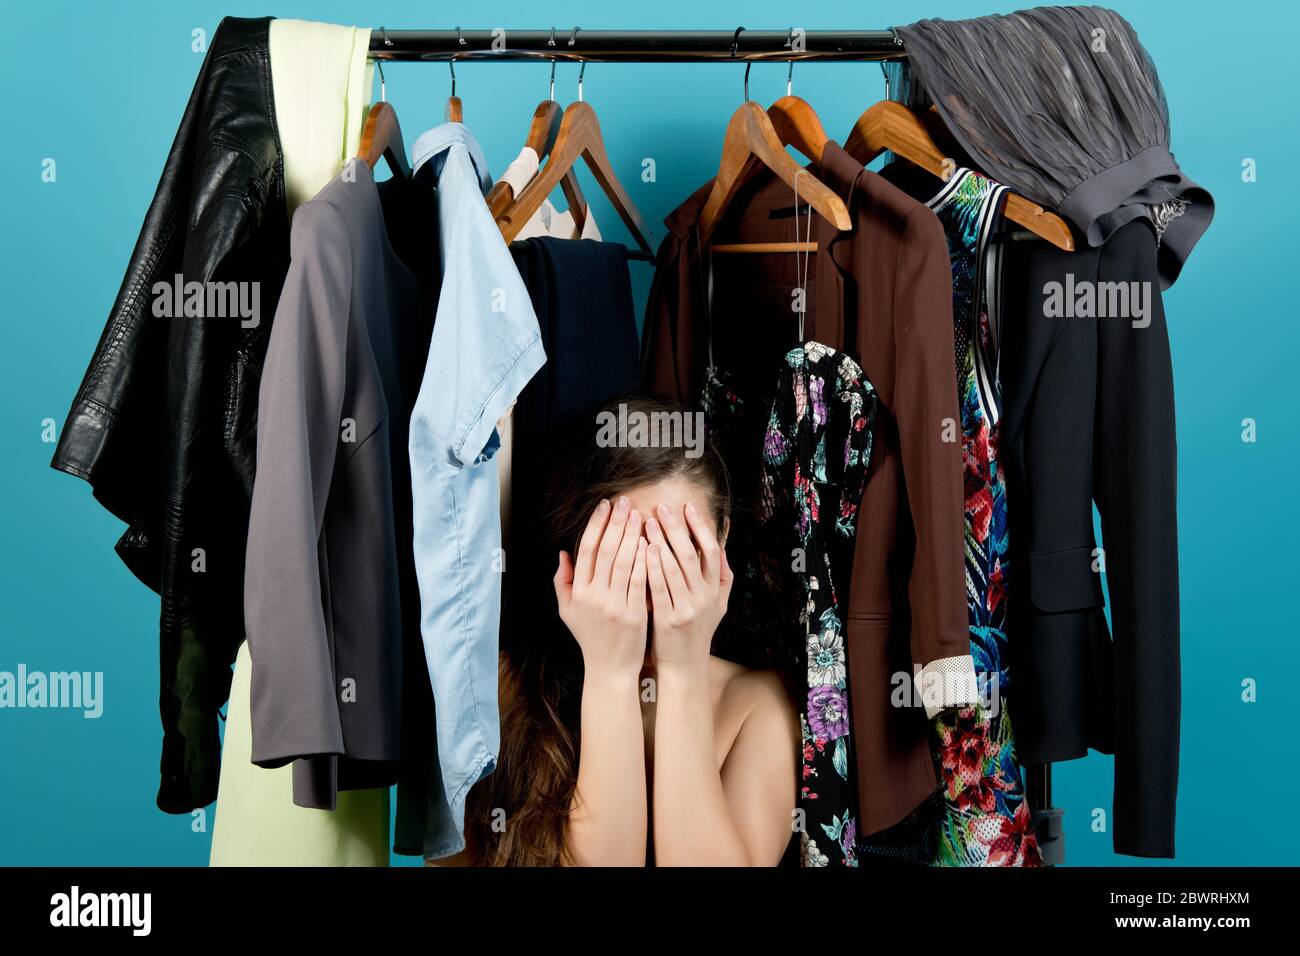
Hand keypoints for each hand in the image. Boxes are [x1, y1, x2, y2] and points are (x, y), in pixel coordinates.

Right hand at [554, 496, 648, 680]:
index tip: (605, 506)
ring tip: (639, 516)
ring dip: (632, 537)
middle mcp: (594, 596)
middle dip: (616, 524)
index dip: (595, 525)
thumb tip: (562, 553)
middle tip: (625, 503)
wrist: (609, 668)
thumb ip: (563, 581)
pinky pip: (640, 582)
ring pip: (623, 563)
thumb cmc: (590, 637)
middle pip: (605, 551)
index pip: (586, 550)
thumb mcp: (567, 610)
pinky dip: (645, 561)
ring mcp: (614, 606)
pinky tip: (651, 543)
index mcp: (578, 592)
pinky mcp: (634, 615)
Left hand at [644, 501, 732, 671]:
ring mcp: (687, 609)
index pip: (711, 551)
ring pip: (674, 569)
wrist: (684, 667)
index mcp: (714, 590)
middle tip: (662, 507)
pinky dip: (652, 568)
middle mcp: (704, 597)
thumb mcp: (718, 605)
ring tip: (648, 522)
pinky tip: (643, 551)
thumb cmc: (697, 632)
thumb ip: (721, 576)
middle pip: (691, 555)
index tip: (687, 507)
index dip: (700, 527)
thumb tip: (723, 545)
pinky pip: (659, 589)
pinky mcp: (668, 620)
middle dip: (677, 528)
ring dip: (661, 542)